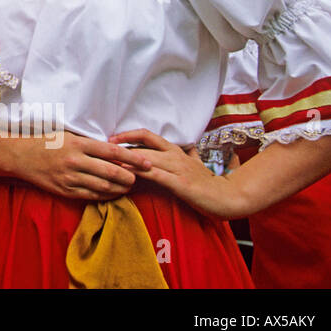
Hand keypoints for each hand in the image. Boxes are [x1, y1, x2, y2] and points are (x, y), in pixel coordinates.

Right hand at [13, 132, 150, 201]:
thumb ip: (90, 143)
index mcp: (78, 144)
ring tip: (128, 186)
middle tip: (139, 177)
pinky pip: (90, 196)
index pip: (113, 152)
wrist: (21, 155)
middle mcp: (75, 161)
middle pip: (112, 172)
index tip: (146, 162)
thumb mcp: (69, 135)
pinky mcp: (64, 190)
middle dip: (130, 177)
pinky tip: (112, 193)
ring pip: (103, 187)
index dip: (133, 158)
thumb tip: (117, 151)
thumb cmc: (47, 141)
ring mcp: (69, 177)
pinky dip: (105, 196)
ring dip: (120, 188)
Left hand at [110, 128, 242, 218]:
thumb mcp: (197, 164)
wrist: (228, 197)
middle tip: (101, 145)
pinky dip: (138, 172)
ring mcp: (177, 168)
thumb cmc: (210, 182)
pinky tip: (125, 172)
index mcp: (176, 151)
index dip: (129, 134)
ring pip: (146, 157)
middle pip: (143, 143)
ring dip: (125, 157)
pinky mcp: (179, 183)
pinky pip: (154, 175)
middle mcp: (175, 155)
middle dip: (121, 143)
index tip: (112, 137)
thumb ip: (190, 154)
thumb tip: (189, 145)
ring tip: (107, 157)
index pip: (148, 135)